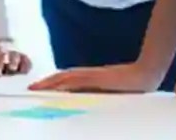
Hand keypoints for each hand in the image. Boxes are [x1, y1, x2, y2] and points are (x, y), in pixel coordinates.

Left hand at [29, 62, 161, 92]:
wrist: (145, 74)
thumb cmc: (130, 86)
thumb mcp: (108, 92)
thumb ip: (95, 93)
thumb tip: (81, 101)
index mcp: (89, 77)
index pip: (64, 79)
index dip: (50, 84)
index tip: (37, 89)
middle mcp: (87, 74)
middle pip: (61, 77)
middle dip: (45, 83)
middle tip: (30, 88)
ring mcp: (92, 74)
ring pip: (65, 77)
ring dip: (50, 82)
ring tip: (36, 88)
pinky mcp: (98, 77)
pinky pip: (78, 80)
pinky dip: (65, 83)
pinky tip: (56, 87)